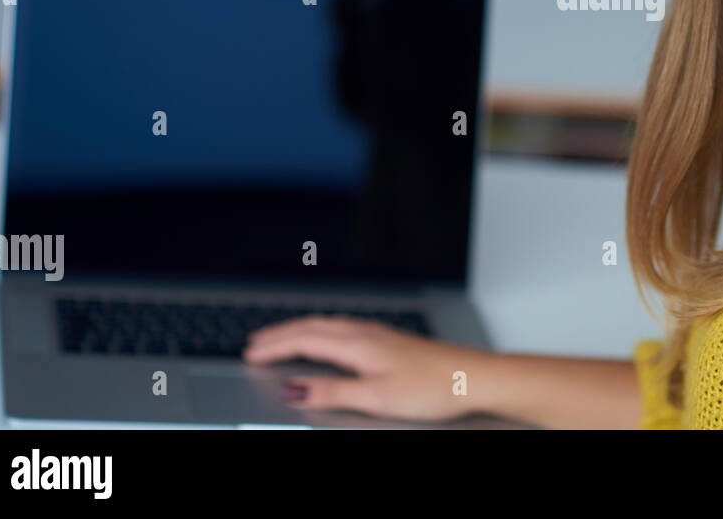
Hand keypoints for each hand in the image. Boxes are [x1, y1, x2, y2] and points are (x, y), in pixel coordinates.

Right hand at [242, 315, 485, 421]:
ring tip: (283, 338)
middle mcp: (368, 333)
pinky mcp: (393, 340)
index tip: (250, 353)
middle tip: (255, 342)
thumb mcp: (376, 398)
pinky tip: (331, 338)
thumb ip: (333, 392)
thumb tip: (294, 390)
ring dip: (302, 329)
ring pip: (331, 324)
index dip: (275, 346)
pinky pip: (347, 327)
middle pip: (314, 327)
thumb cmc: (433, 387)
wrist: (473, 376)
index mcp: (359, 345)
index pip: (306, 341)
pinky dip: (325, 330)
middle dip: (282, 333)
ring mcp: (382, 334)